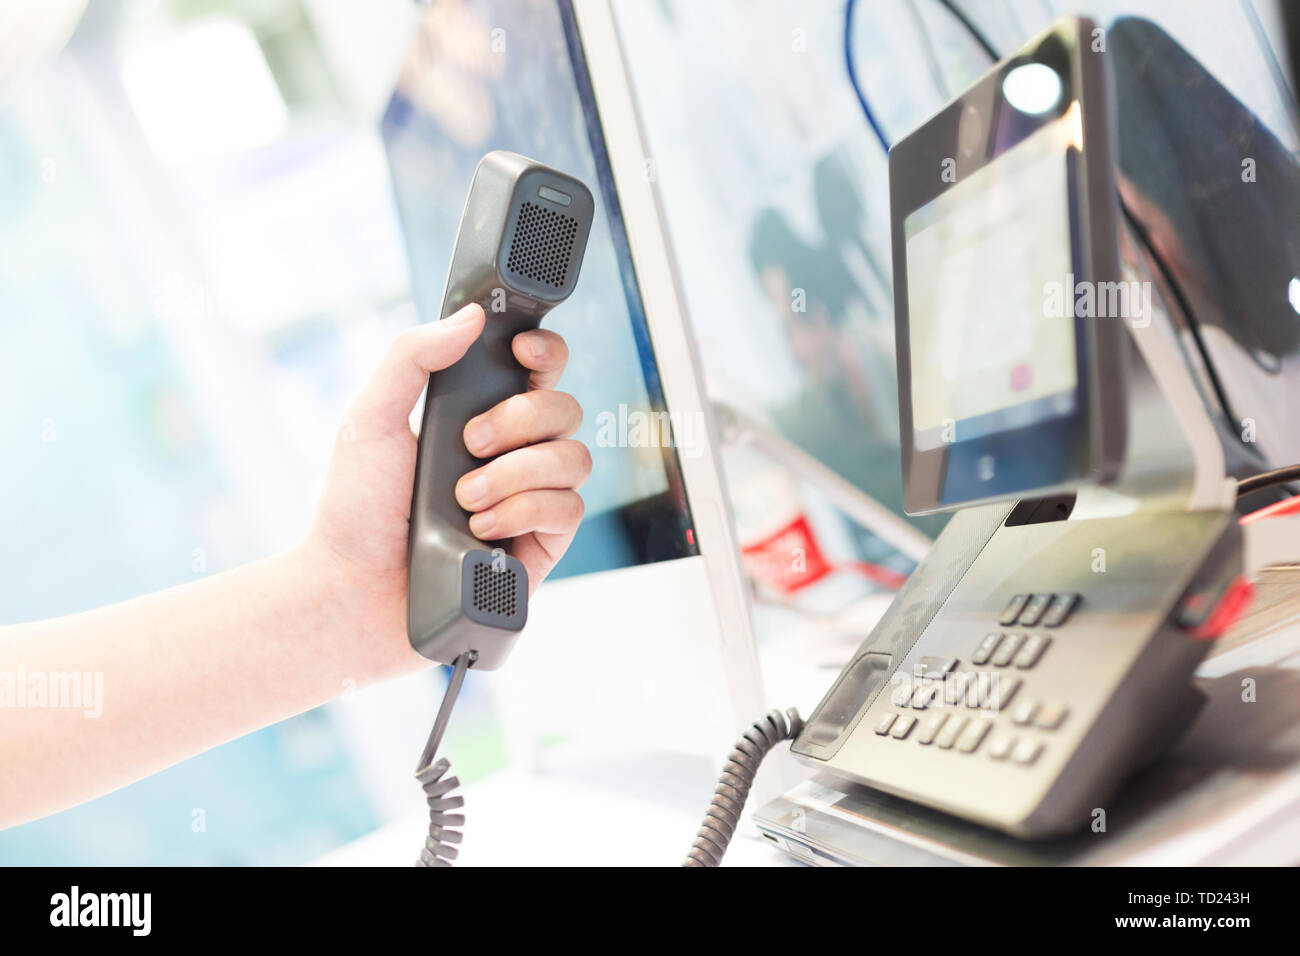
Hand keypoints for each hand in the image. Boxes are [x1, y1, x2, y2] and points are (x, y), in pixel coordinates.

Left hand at [304, 303, 589, 680]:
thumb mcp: (369, 418)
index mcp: (476, 416)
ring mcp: (530, 499)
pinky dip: (524, 512)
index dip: (544, 351)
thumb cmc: (355, 510)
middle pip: (564, 407)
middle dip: (519, 420)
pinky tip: (482, 532)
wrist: (354, 591)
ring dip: (516, 473)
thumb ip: (413, 356)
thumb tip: (471, 315)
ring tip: (465, 501)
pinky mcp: (542, 544)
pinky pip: (569, 508)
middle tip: (468, 445)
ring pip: (575, 458)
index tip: (520, 352)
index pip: (537, 369)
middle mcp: (511, 454)